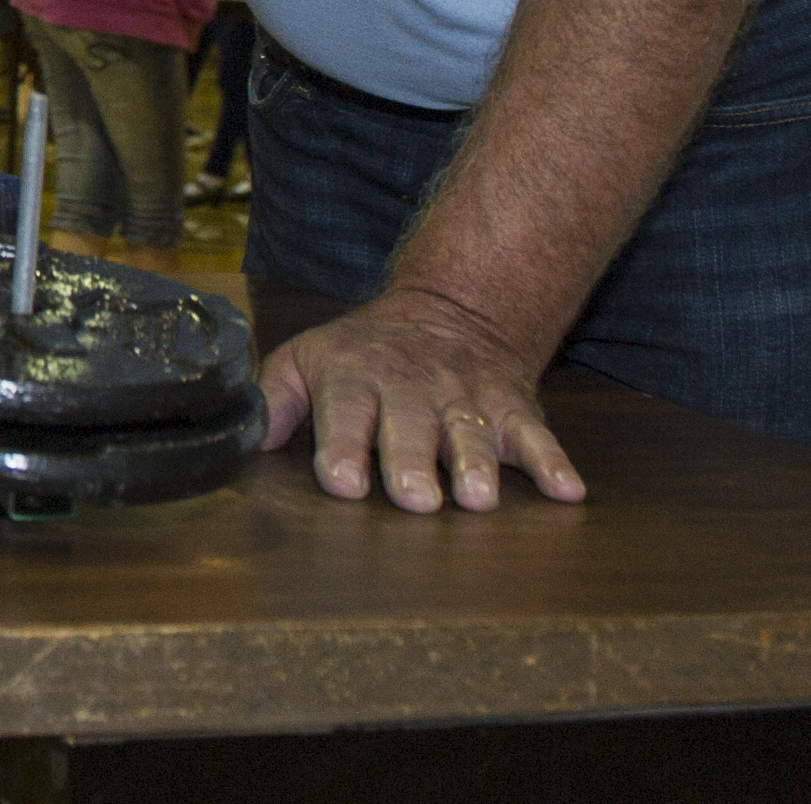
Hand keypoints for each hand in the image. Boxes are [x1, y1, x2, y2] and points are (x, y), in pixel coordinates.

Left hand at [257, 283, 583, 512]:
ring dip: (477, 465)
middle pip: (410, 427)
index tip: (345, 483)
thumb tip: (242, 442)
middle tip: (416, 500)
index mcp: (355, 377)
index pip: (345, 412)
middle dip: (412, 462)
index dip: (344, 447)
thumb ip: (274, 401)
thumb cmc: (362, 353)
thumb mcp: (305, 360)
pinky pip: (537, 435)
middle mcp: (411, 388)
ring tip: (478, 499)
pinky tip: (568, 492)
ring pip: (472, 432)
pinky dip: (554, 463)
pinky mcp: (512, 407)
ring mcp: (465, 398)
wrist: (448, 311)